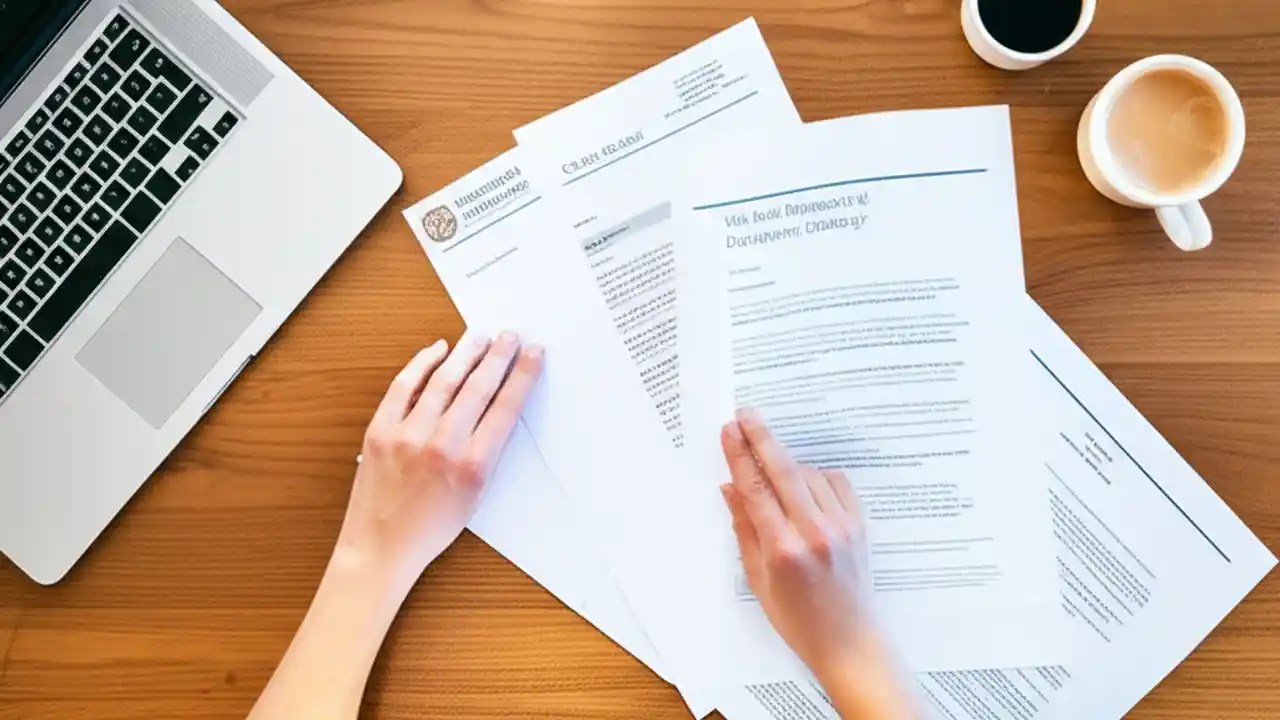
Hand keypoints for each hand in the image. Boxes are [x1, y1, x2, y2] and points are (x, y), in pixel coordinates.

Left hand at [338, 332, 543, 588]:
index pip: (506, 408)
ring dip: (466, 353)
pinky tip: (438, 350)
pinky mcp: (380, 431)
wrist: (381, 547)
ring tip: (481, 336)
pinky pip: (403, 386)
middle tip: (511, 335)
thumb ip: (488, 453)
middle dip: (499, 356)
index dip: (522, 375)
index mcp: (473, 466)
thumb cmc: (431, 528)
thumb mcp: (476, 496)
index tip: (533, 352)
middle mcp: (442, 446)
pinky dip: (421, 364)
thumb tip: (498, 406)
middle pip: (478, 388)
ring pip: (443, 381)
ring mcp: (408, 436)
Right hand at [720, 408, 917, 718]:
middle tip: (745, 414)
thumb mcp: (758, 579)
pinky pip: (836, 482)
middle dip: (761, 437)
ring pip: (809, 474)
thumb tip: (730, 487)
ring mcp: (841, 527)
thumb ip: (744, 528)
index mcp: (782, 550)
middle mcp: (814, 533)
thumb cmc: (798, 618)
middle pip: (783, 470)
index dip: (739, 455)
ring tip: (775, 476)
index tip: (728, 430)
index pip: (755, 489)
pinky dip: (818, 477)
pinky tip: (807, 488)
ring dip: (788, 466)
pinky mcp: (860, 525)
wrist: (849, 640)